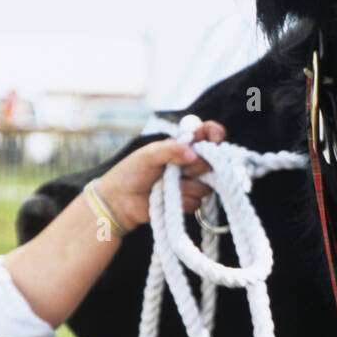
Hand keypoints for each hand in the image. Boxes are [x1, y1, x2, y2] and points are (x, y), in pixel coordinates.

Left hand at [94, 120, 226, 230]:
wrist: (120, 201)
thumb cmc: (131, 172)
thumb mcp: (148, 155)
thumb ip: (170, 150)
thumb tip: (193, 155)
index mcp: (183, 145)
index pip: (208, 134)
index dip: (216, 134)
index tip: (215, 139)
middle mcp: (191, 163)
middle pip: (212, 163)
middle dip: (199, 167)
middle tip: (181, 170)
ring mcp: (191, 182)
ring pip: (206, 186)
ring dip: (187, 187)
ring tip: (165, 186)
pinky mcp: (188, 201)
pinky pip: (197, 202)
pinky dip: (181, 201)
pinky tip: (166, 198)